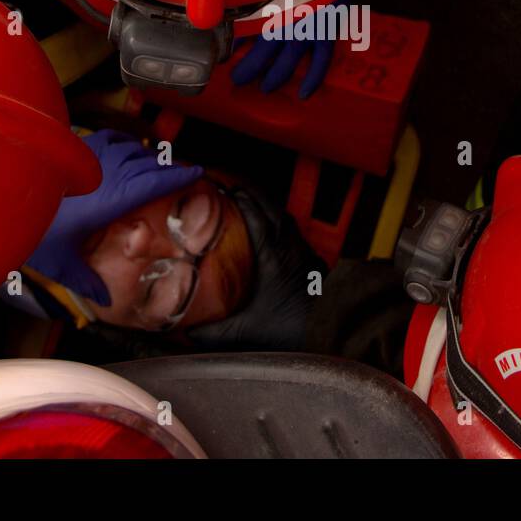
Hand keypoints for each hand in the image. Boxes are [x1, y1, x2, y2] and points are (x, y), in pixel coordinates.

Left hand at [25, 131, 202, 305]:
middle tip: (182, 172)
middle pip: (145, 164)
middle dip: (166, 168)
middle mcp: (102, 174)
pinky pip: (109, 137)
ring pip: (129, 149)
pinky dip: (124, 142)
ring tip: (156, 165)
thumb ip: (87, 282)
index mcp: (108, 200)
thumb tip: (104, 301)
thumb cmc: (31, 234)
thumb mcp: (62, 265)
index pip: (151, 183)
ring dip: (146, 157)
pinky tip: (126, 148)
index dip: (177, 177)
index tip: (197, 171)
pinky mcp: (73, 148)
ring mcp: (87, 157)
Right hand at [186, 192, 325, 349]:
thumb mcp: (248, 330)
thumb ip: (217, 332)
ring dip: (268, 205)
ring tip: (251, 201)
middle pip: (272, 209)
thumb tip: (191, 333)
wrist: (330, 329)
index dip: (241, 201)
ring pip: (286, 218)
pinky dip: (283, 223)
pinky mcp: (313, 261)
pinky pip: (296, 231)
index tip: (225, 190)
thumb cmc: (292, 328)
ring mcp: (304, 252)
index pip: (256, 218)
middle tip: (234, 187)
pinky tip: (275, 230)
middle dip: (253, 194)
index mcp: (272, 257)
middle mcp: (289, 248)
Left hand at [231, 0, 358, 98]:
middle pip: (261, 55)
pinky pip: (320, 62)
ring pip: (287, 63)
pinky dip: (312, 80)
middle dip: (247, 70)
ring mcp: (308, 29)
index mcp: (267, 4)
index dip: (231, 47)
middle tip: (237, 79)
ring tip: (264, 88)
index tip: (223, 55)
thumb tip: (237, 12)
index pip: (242, 33)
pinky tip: (303, 94)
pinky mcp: (328, 30)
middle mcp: (285, 20)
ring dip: (274, 78)